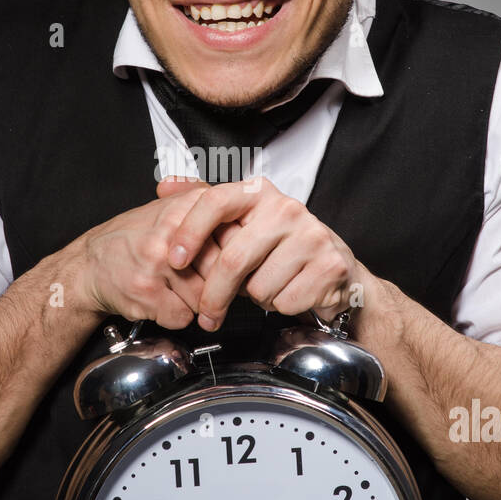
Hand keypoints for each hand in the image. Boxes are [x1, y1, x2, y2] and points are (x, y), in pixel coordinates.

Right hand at [72, 183, 224, 330]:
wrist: (90, 264)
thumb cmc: (132, 239)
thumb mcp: (169, 211)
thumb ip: (207, 214)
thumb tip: (249, 226)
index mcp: (183, 208)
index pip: (234, 238)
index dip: (236, 258)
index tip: (233, 264)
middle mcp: (171, 232)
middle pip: (221, 271)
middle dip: (217, 285)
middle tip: (203, 282)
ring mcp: (158, 262)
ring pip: (204, 297)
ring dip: (195, 302)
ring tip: (176, 288)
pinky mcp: (147, 291)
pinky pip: (183, 316)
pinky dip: (175, 315)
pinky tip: (162, 300)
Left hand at [159, 176, 366, 330]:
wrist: (336, 268)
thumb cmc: (280, 246)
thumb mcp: (242, 221)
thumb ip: (203, 206)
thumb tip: (164, 187)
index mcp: (260, 192)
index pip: (215, 202)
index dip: (190, 232)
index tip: (175, 260)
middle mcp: (287, 208)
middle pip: (233, 259)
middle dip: (214, 294)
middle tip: (208, 312)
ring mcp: (312, 236)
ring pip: (258, 287)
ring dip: (257, 298)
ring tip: (270, 283)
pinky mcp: (329, 266)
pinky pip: (285, 302)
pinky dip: (281, 306)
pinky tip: (290, 290)